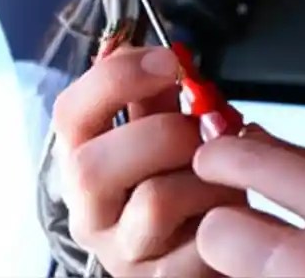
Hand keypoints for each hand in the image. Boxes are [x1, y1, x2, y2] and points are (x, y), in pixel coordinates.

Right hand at [51, 46, 246, 276]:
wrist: (213, 252)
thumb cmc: (191, 188)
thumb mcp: (170, 136)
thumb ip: (161, 98)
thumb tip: (167, 51)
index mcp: (84, 161)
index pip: (70, 113)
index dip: (117, 78)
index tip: (170, 61)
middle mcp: (90, 212)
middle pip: (92, 166)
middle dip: (164, 134)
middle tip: (206, 130)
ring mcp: (122, 253)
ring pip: (154, 202)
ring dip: (206, 177)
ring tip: (226, 176)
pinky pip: (200, 241)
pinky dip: (229, 213)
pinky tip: (235, 209)